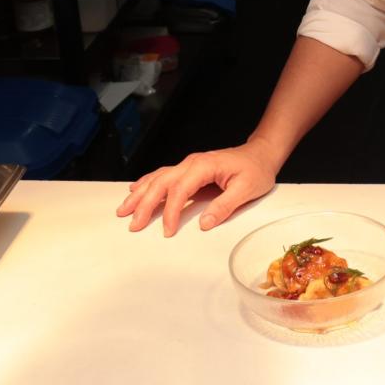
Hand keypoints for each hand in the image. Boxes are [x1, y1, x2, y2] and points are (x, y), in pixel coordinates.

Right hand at [117, 141, 279, 234]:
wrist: (260, 153)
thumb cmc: (256, 169)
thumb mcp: (247, 189)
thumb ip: (225, 206)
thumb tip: (204, 223)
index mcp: (204, 166)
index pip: (180, 190)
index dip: (171, 212)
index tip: (168, 230)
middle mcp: (192, 163)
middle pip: (161, 183)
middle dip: (145, 204)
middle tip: (134, 223)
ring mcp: (188, 165)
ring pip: (157, 178)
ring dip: (140, 193)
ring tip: (124, 209)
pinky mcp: (189, 169)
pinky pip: (162, 175)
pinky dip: (147, 183)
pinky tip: (136, 189)